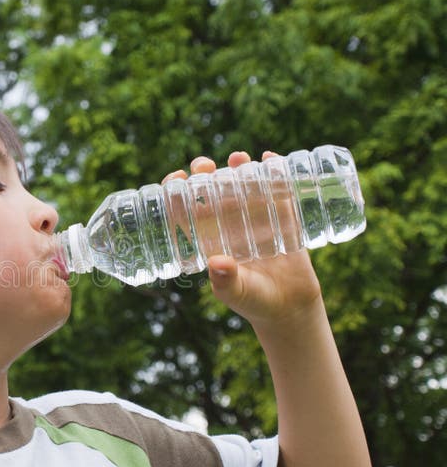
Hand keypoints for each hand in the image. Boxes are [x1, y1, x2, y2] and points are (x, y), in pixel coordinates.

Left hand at [162, 151, 322, 326]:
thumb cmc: (254, 302)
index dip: (177, 192)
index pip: (186, 210)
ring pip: (242, 184)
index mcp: (209, 239)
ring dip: (237, 167)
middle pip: (211, 190)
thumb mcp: (237, 293)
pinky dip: (274, 171)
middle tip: (204, 166)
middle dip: (204, 173)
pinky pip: (278, 189)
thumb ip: (226, 281)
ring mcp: (255, 218)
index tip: (176, 179)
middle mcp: (228, 225)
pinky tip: (270, 159)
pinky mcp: (283, 217)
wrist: (291, 308)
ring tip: (237, 158)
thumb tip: (217, 263)